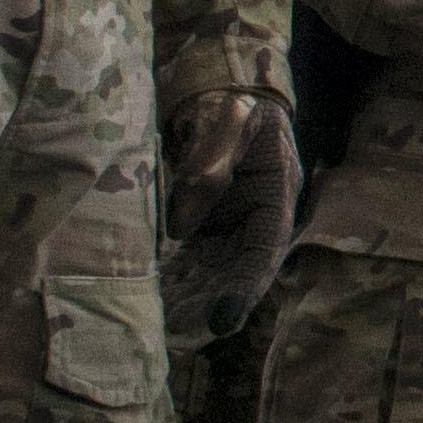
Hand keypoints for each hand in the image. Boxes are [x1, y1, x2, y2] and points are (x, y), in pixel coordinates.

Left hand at [161, 74, 301, 342]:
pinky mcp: (201, 222)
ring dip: (186, 300)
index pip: (263, 252)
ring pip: (208, 272)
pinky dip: (169, 279)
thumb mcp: (229, 118)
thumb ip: (209, 165)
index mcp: (276, 194)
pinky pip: (186, 258)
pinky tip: (146, 298)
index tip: (222, 320)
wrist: (217, 86)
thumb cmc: (233, 99)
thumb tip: (180, 226)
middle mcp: (254, 217)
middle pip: (234, 272)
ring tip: (159, 329)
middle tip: (178, 336)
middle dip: (208, 306)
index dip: (244, 290)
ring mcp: (227, 222)